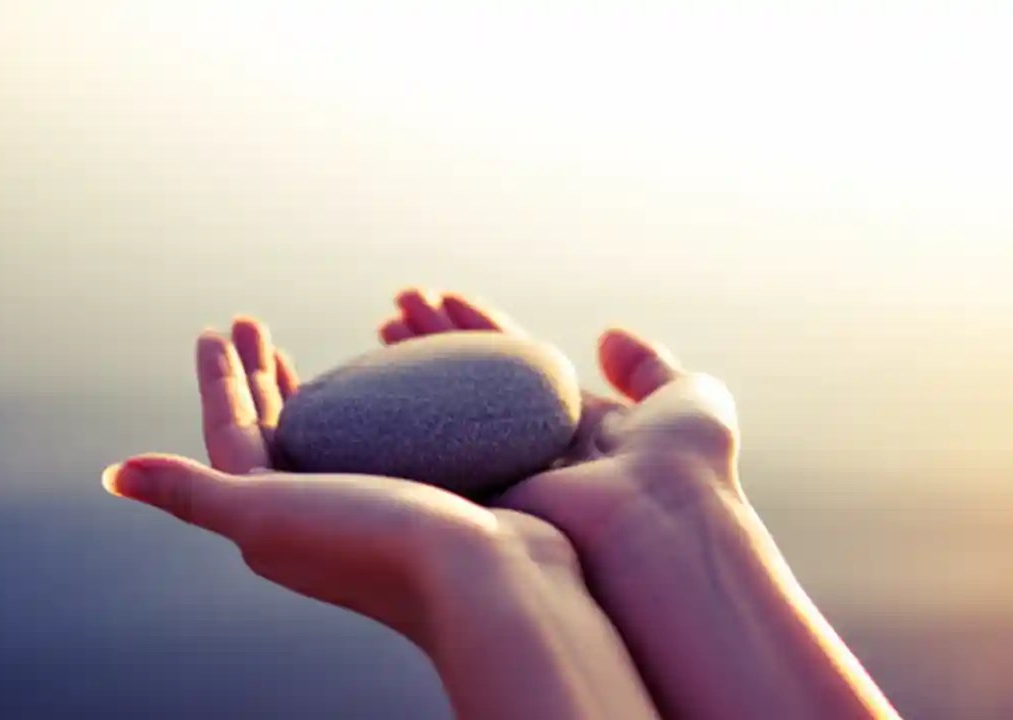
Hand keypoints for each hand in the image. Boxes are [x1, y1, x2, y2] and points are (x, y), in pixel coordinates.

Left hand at [103, 318, 657, 719]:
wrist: (491, 583)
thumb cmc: (374, 544)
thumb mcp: (266, 514)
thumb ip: (194, 493)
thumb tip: (114, 475)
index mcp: (271, 519)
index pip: (230, 437)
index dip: (219, 383)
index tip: (216, 329)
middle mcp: (315, 518)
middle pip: (273, 436)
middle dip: (258, 380)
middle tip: (253, 324)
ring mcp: (370, 513)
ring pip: (324, 441)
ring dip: (306, 394)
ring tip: (299, 356)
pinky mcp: (420, 505)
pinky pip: (376, 444)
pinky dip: (364, 411)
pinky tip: (382, 392)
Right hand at [380, 289, 899, 719]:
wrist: (658, 525)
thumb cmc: (682, 466)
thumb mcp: (687, 400)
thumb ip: (648, 367)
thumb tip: (609, 335)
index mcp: (572, 427)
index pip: (513, 368)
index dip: (478, 329)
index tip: (442, 295)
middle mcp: (530, 452)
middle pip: (472, 385)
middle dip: (435, 343)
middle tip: (397, 305)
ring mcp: (499, 477)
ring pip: (444, 412)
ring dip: (412, 366)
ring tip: (385, 321)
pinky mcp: (472, 502)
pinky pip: (428, 450)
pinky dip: (400, 414)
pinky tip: (373, 377)